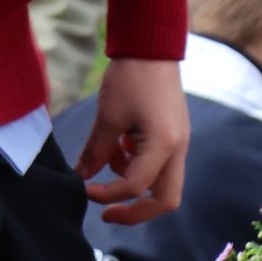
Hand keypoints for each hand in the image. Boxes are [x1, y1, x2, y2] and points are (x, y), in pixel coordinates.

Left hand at [77, 58, 188, 224]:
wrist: (151, 46)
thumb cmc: (131, 77)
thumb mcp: (108, 116)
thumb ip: (96, 152)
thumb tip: (82, 178)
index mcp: (164, 145)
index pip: (136, 187)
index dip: (107, 195)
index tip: (84, 189)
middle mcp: (178, 148)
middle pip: (165, 199)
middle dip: (136, 212)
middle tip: (107, 214)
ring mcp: (179, 141)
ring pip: (162, 183)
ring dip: (133, 183)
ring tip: (107, 161)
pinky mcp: (173, 134)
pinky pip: (159, 163)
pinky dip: (137, 165)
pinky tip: (118, 146)